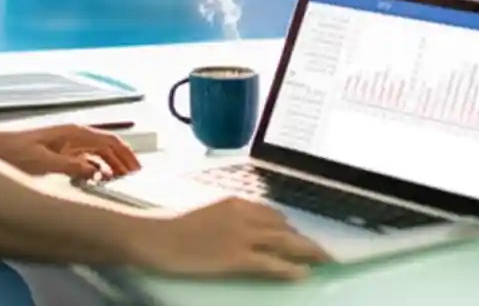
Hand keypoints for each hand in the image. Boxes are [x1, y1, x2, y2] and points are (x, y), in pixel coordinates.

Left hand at [0, 124, 140, 179]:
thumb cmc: (11, 152)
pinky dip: (97, 169)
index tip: (138, 170)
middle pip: (108, 146)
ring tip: (120, 181)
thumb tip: (95, 170)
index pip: (111, 141)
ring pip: (98, 153)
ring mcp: (66, 144)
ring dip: (112, 165)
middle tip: (135, 179)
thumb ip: (70, 165)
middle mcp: (73, 136)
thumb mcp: (42, 161)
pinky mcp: (58, 153)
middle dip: (124, 161)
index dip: (127, 155)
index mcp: (73, 133)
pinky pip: (86, 160)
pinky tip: (96, 180)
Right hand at [143, 197, 331, 279]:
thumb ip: (228, 219)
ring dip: (307, 252)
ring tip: (324, 261)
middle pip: (284, 227)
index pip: (272, 214)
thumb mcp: (207, 215)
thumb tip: (245, 231)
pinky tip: (303, 275)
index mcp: (236, 203)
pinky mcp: (236, 257)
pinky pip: (271, 263)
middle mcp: (244, 215)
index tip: (300, 236)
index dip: (290, 227)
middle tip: (323, 251)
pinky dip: (290, 269)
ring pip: (285, 242)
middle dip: (305, 240)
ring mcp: (242, 236)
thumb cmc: (172, 228)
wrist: (154, 237)